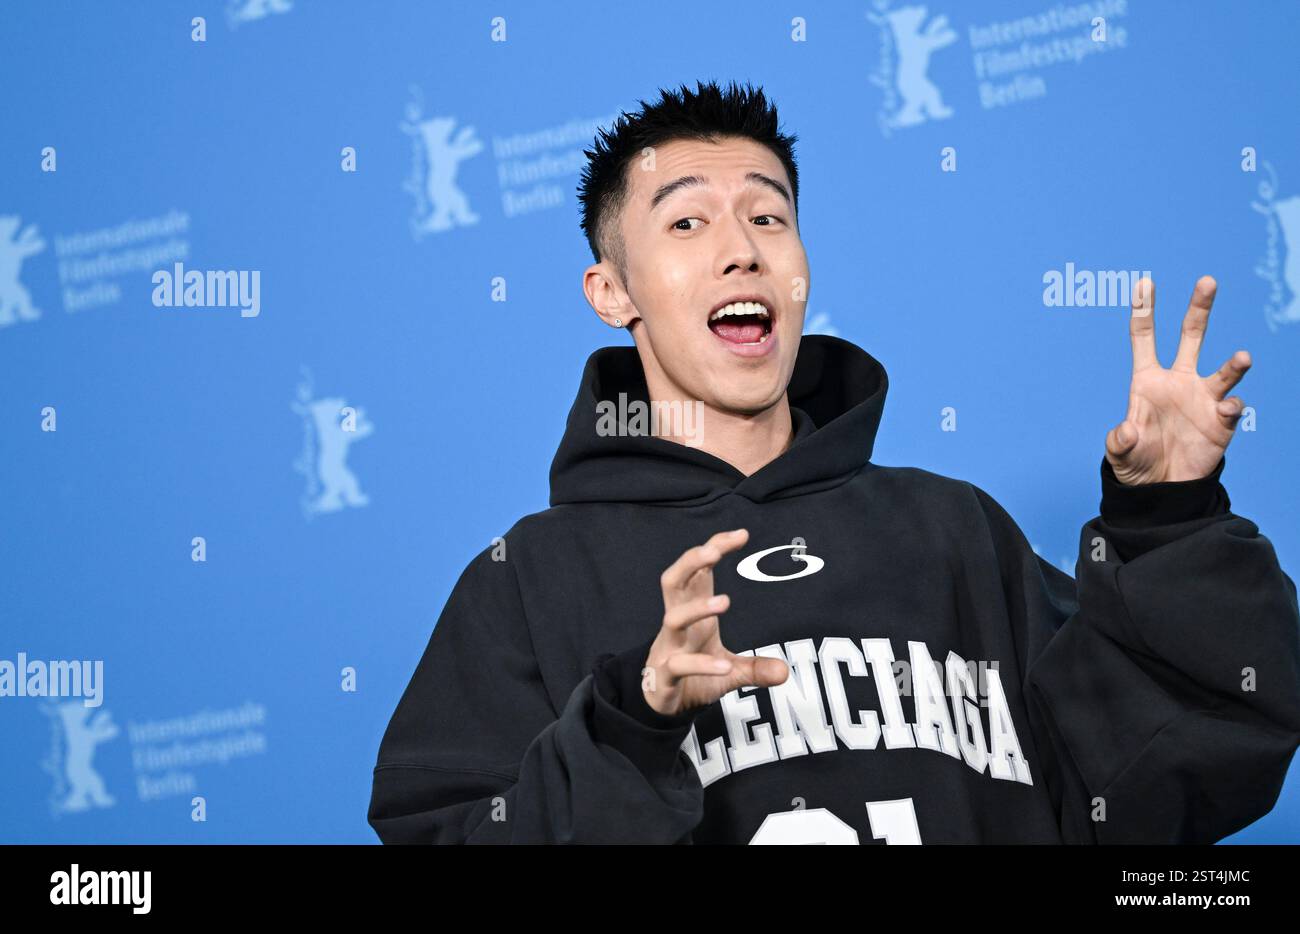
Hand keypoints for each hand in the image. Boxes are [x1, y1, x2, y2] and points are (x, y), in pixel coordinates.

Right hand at [642, 529, 788, 715]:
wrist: (662, 707)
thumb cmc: (692, 676)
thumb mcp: (729, 670)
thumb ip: (754, 667)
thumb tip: (785, 671)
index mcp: (690, 612)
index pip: (697, 572)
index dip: (714, 549)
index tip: (741, 534)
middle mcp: (677, 625)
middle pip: (672, 582)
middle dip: (690, 563)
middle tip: (712, 552)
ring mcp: (668, 649)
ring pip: (672, 618)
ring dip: (697, 608)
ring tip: (724, 602)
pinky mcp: (665, 675)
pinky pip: (680, 665)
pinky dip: (702, 664)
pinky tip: (725, 666)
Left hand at [1106, 276, 1250, 483]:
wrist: (1162, 488)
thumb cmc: (1136, 463)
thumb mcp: (1119, 453)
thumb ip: (1119, 441)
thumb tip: (1126, 431)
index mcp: (1147, 381)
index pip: (1145, 339)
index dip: (1144, 311)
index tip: (1144, 283)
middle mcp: (1178, 381)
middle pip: (1192, 336)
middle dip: (1200, 308)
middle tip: (1207, 281)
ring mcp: (1203, 398)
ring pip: (1223, 371)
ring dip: (1235, 364)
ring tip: (1243, 357)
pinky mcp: (1221, 419)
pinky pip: (1232, 406)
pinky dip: (1232, 406)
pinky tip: (1226, 409)